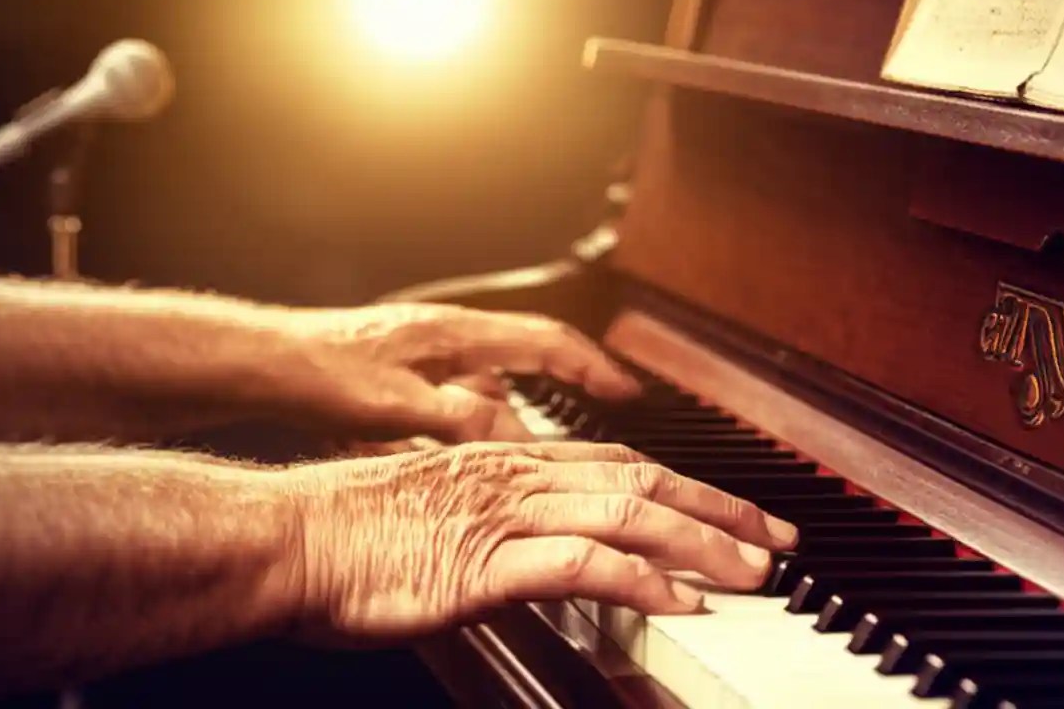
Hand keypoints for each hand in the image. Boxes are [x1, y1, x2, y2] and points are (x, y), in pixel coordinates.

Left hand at [274, 304, 639, 443]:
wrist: (263, 366)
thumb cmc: (318, 374)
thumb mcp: (394, 405)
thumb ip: (456, 419)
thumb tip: (509, 433)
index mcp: (455, 336)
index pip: (545, 343)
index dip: (593, 367)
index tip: (628, 391)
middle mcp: (446, 341)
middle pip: (525, 363)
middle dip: (562, 394)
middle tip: (594, 430)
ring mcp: (426, 359)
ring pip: (489, 389)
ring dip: (511, 419)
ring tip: (528, 458)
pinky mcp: (404, 380)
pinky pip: (457, 403)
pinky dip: (471, 429)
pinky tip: (462, 459)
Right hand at [279, 442, 799, 642]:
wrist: (285, 539)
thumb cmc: (347, 534)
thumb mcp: (436, 515)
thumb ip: (496, 527)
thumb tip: (540, 552)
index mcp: (508, 462)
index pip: (621, 465)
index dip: (687, 487)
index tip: (734, 513)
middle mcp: (518, 476)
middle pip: (644, 481)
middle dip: (721, 511)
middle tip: (778, 538)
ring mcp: (505, 515)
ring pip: (631, 515)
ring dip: (703, 544)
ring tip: (755, 572)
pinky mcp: (486, 560)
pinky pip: (584, 563)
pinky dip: (643, 579)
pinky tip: (681, 600)